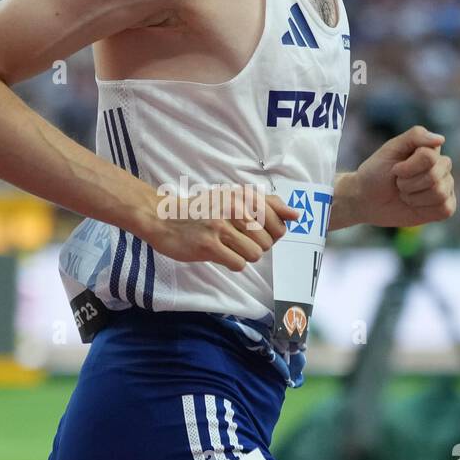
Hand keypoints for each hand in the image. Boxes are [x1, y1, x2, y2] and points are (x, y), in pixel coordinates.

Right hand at [141, 188, 301, 269]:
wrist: (163, 217)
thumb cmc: (202, 210)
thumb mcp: (233, 197)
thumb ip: (267, 204)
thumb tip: (296, 215)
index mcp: (242, 196)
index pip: (278, 221)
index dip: (272, 233)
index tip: (256, 231)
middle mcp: (234, 208)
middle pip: (269, 241)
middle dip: (257, 245)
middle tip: (238, 240)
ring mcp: (221, 227)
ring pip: (255, 254)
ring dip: (244, 255)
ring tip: (229, 247)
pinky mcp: (209, 246)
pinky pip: (238, 263)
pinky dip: (232, 263)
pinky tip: (220, 254)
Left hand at [352, 126, 455, 227]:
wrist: (367, 199)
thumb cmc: (378, 172)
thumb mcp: (391, 148)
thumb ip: (416, 136)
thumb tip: (441, 138)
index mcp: (431, 149)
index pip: (428, 157)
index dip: (406, 168)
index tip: (394, 169)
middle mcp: (442, 167)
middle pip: (434, 176)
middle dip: (407, 184)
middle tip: (398, 184)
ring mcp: (445, 187)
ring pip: (439, 193)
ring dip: (413, 197)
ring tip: (404, 194)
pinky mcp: (445, 207)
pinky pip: (446, 209)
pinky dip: (424, 209)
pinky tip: (414, 205)